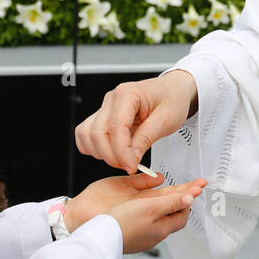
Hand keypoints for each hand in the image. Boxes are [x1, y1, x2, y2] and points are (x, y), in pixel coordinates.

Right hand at [67, 172, 207, 252]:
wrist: (93, 233)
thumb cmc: (120, 223)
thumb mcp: (150, 209)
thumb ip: (170, 203)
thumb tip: (189, 199)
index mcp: (161, 228)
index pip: (182, 214)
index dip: (189, 199)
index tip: (197, 186)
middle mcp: (152, 231)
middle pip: (172, 211)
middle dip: (183, 196)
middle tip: (196, 184)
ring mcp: (139, 230)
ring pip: (158, 212)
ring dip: (168, 198)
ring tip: (178, 189)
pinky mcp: (127, 226)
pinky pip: (144, 213)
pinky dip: (151, 202)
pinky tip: (150, 196)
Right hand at [75, 70, 197, 173]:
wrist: (172, 91)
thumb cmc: (171, 100)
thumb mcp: (167, 120)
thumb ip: (146, 139)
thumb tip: (130, 159)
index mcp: (127, 94)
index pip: (115, 127)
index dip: (121, 151)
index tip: (132, 166)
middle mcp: (111, 99)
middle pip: (96, 133)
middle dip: (111, 156)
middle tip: (129, 165)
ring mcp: (105, 108)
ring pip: (86, 134)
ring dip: (100, 153)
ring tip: (122, 159)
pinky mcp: (102, 117)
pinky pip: (86, 134)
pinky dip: (93, 147)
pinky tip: (111, 153)